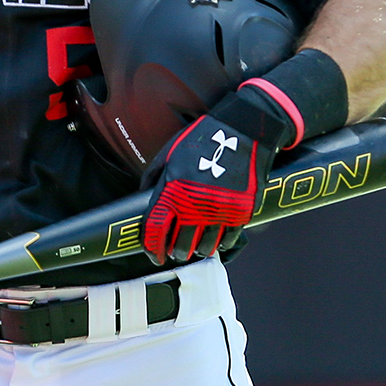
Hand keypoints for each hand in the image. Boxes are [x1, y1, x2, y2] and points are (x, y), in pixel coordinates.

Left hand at [141, 113, 264, 263]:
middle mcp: (195, 203)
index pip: (156, 228)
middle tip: (173, 252)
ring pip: (204, 246)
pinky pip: (227, 239)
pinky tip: (213, 242)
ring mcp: (219, 209)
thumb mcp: (168, 154)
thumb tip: (144, 200)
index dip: (152, 247)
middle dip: (174, 252)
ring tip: (192, 249)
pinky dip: (218, 244)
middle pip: (180, 243)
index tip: (153, 254)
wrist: (241, 132)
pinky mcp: (241, 211)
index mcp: (173, 188)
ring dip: (196, 250)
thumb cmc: (202, 140)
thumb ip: (153, 179)